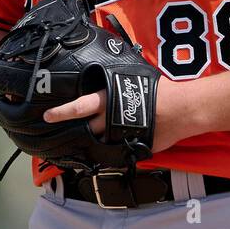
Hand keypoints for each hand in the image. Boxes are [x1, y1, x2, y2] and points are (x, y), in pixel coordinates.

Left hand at [41, 77, 199, 154]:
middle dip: (72, 132)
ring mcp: (119, 135)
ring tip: (76, 146)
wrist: (182, 110)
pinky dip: (107, 154)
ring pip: (97, 142)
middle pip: (84, 129)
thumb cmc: (160, 89)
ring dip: (88, 144)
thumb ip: (118, 79)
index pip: (79, 107)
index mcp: (108, 99)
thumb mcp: (134, 76)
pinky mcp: (130, 147)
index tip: (47, 116)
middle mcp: (109, 119)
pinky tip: (102, 155)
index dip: (62, 112)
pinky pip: (114, 153)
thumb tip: (109, 73)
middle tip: (56, 136)